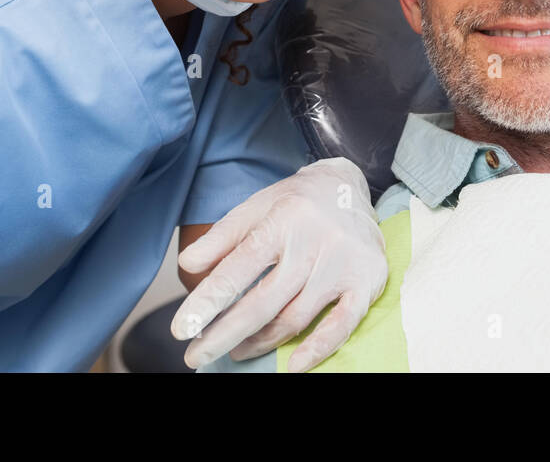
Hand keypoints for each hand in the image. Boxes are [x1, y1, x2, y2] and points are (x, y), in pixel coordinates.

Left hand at [169, 157, 387, 371]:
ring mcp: (343, 263)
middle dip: (225, 334)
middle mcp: (315, 241)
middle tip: (196, 356)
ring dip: (261, 342)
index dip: (207, 302)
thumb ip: (221, 237)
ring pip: (296, 317)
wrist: (350, 184)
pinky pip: (343, 323)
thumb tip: (186, 265)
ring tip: (234, 352)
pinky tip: (293, 365)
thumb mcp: (255, 207)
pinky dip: (319, 348)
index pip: (238, 267)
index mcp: (283, 219)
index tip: (181, 330)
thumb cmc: (295, 202)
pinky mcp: (367, 279)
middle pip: (264, 301)